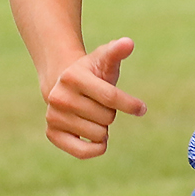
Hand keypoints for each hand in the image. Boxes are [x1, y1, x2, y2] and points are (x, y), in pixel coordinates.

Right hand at [42, 37, 145, 159]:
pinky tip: (99, 140)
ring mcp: (53, 116)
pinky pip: (82, 152)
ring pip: (99, 134)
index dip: (131, 104)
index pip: (110, 97)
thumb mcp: (104, 59)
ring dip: (104, 128)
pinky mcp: (52, 133)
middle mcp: (59, 97)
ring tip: (93, 115)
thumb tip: (128, 43)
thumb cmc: (92, 72)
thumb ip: (117, 51)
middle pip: (106, 117)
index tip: (142, 109)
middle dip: (111, 112)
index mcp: (73, 77)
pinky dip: (96, 149)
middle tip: (101, 104)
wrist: (64, 84)